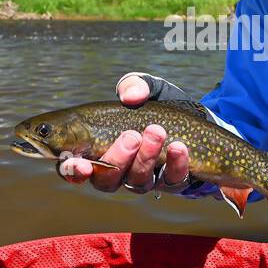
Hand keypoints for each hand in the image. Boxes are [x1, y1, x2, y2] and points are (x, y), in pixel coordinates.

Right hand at [57, 73, 191, 193]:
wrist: (194, 119)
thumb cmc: (157, 105)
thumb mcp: (146, 88)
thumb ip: (134, 85)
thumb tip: (130, 96)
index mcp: (97, 149)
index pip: (75, 167)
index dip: (73, 170)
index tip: (81, 164)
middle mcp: (117, 171)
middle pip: (106, 180)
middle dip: (117, 158)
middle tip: (131, 136)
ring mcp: (143, 179)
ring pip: (137, 181)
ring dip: (146, 157)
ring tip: (156, 131)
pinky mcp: (171, 182)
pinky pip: (171, 181)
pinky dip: (175, 163)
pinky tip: (179, 146)